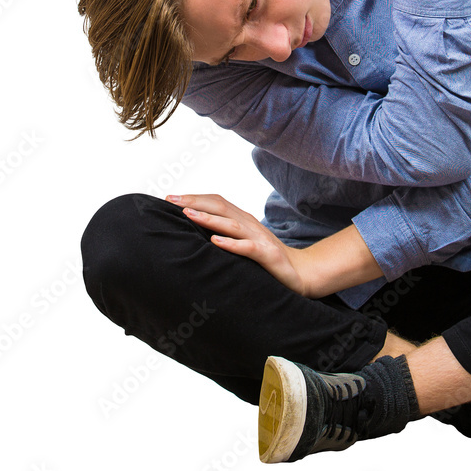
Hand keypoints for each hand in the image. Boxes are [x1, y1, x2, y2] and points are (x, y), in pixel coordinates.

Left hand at [165, 192, 310, 296]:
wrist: (301, 273)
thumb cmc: (267, 259)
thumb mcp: (244, 242)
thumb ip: (225, 234)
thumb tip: (195, 231)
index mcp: (243, 220)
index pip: (217, 201)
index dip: (194, 197)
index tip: (170, 198)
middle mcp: (251, 224)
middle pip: (221, 206)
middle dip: (195, 202)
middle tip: (171, 200)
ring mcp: (260, 239)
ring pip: (232, 224)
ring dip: (209, 218)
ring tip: (188, 214)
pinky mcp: (269, 255)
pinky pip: (248, 248)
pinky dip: (231, 244)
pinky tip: (215, 242)